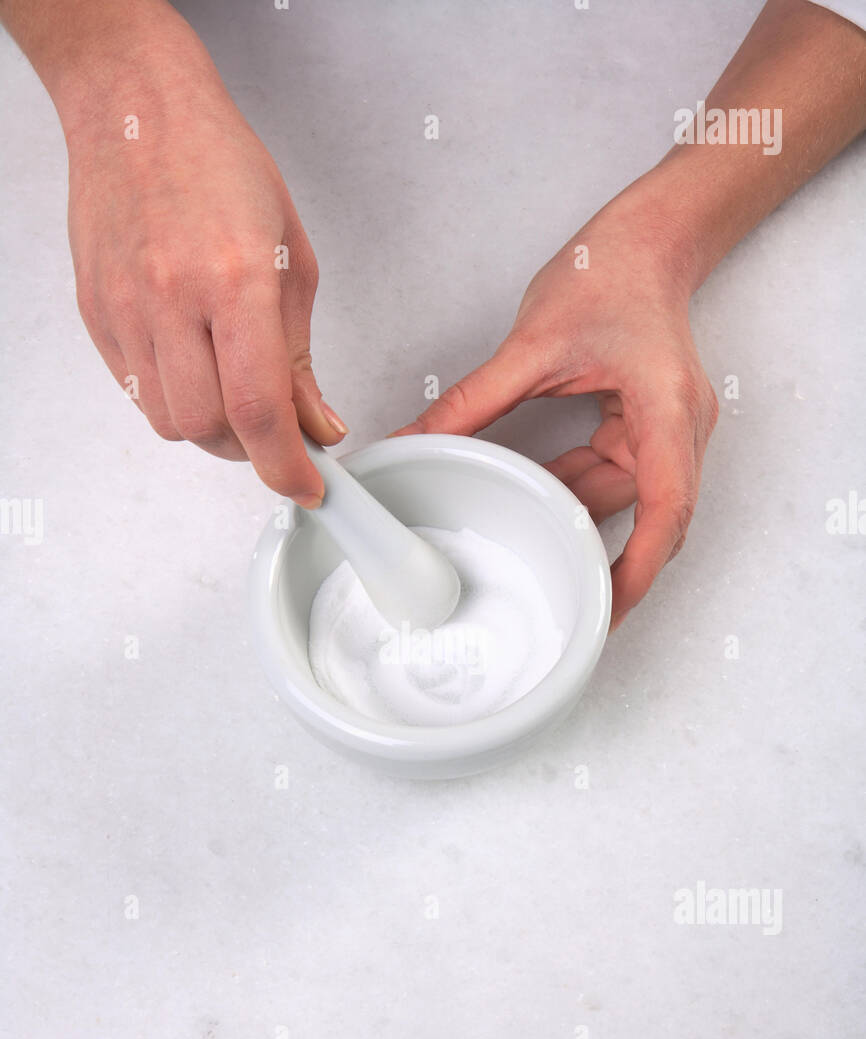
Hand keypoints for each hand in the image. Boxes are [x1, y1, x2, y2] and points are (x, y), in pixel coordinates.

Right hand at [65, 49, 344, 501]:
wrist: (135, 110)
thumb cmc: (219, 165)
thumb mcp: (290, 258)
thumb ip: (300, 356)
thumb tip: (316, 427)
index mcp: (235, 280)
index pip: (259, 409)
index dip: (286, 467)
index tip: (306, 486)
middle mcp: (172, 298)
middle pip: (209, 430)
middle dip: (250, 449)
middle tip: (273, 431)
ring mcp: (126, 309)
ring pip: (169, 423)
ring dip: (209, 429)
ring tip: (231, 391)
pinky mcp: (95, 314)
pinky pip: (136, 392)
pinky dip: (172, 398)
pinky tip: (192, 363)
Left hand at [393, 185, 718, 627]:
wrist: (646, 240)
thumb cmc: (610, 275)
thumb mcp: (530, 345)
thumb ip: (471, 403)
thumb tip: (415, 441)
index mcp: (667, 413)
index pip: (666, 510)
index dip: (638, 568)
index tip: (608, 610)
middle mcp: (677, 433)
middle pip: (649, 521)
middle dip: (606, 564)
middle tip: (564, 611)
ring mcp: (664, 435)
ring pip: (624, 504)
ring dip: (578, 525)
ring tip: (535, 560)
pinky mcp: (644, 430)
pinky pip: (611, 480)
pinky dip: (573, 494)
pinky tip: (533, 504)